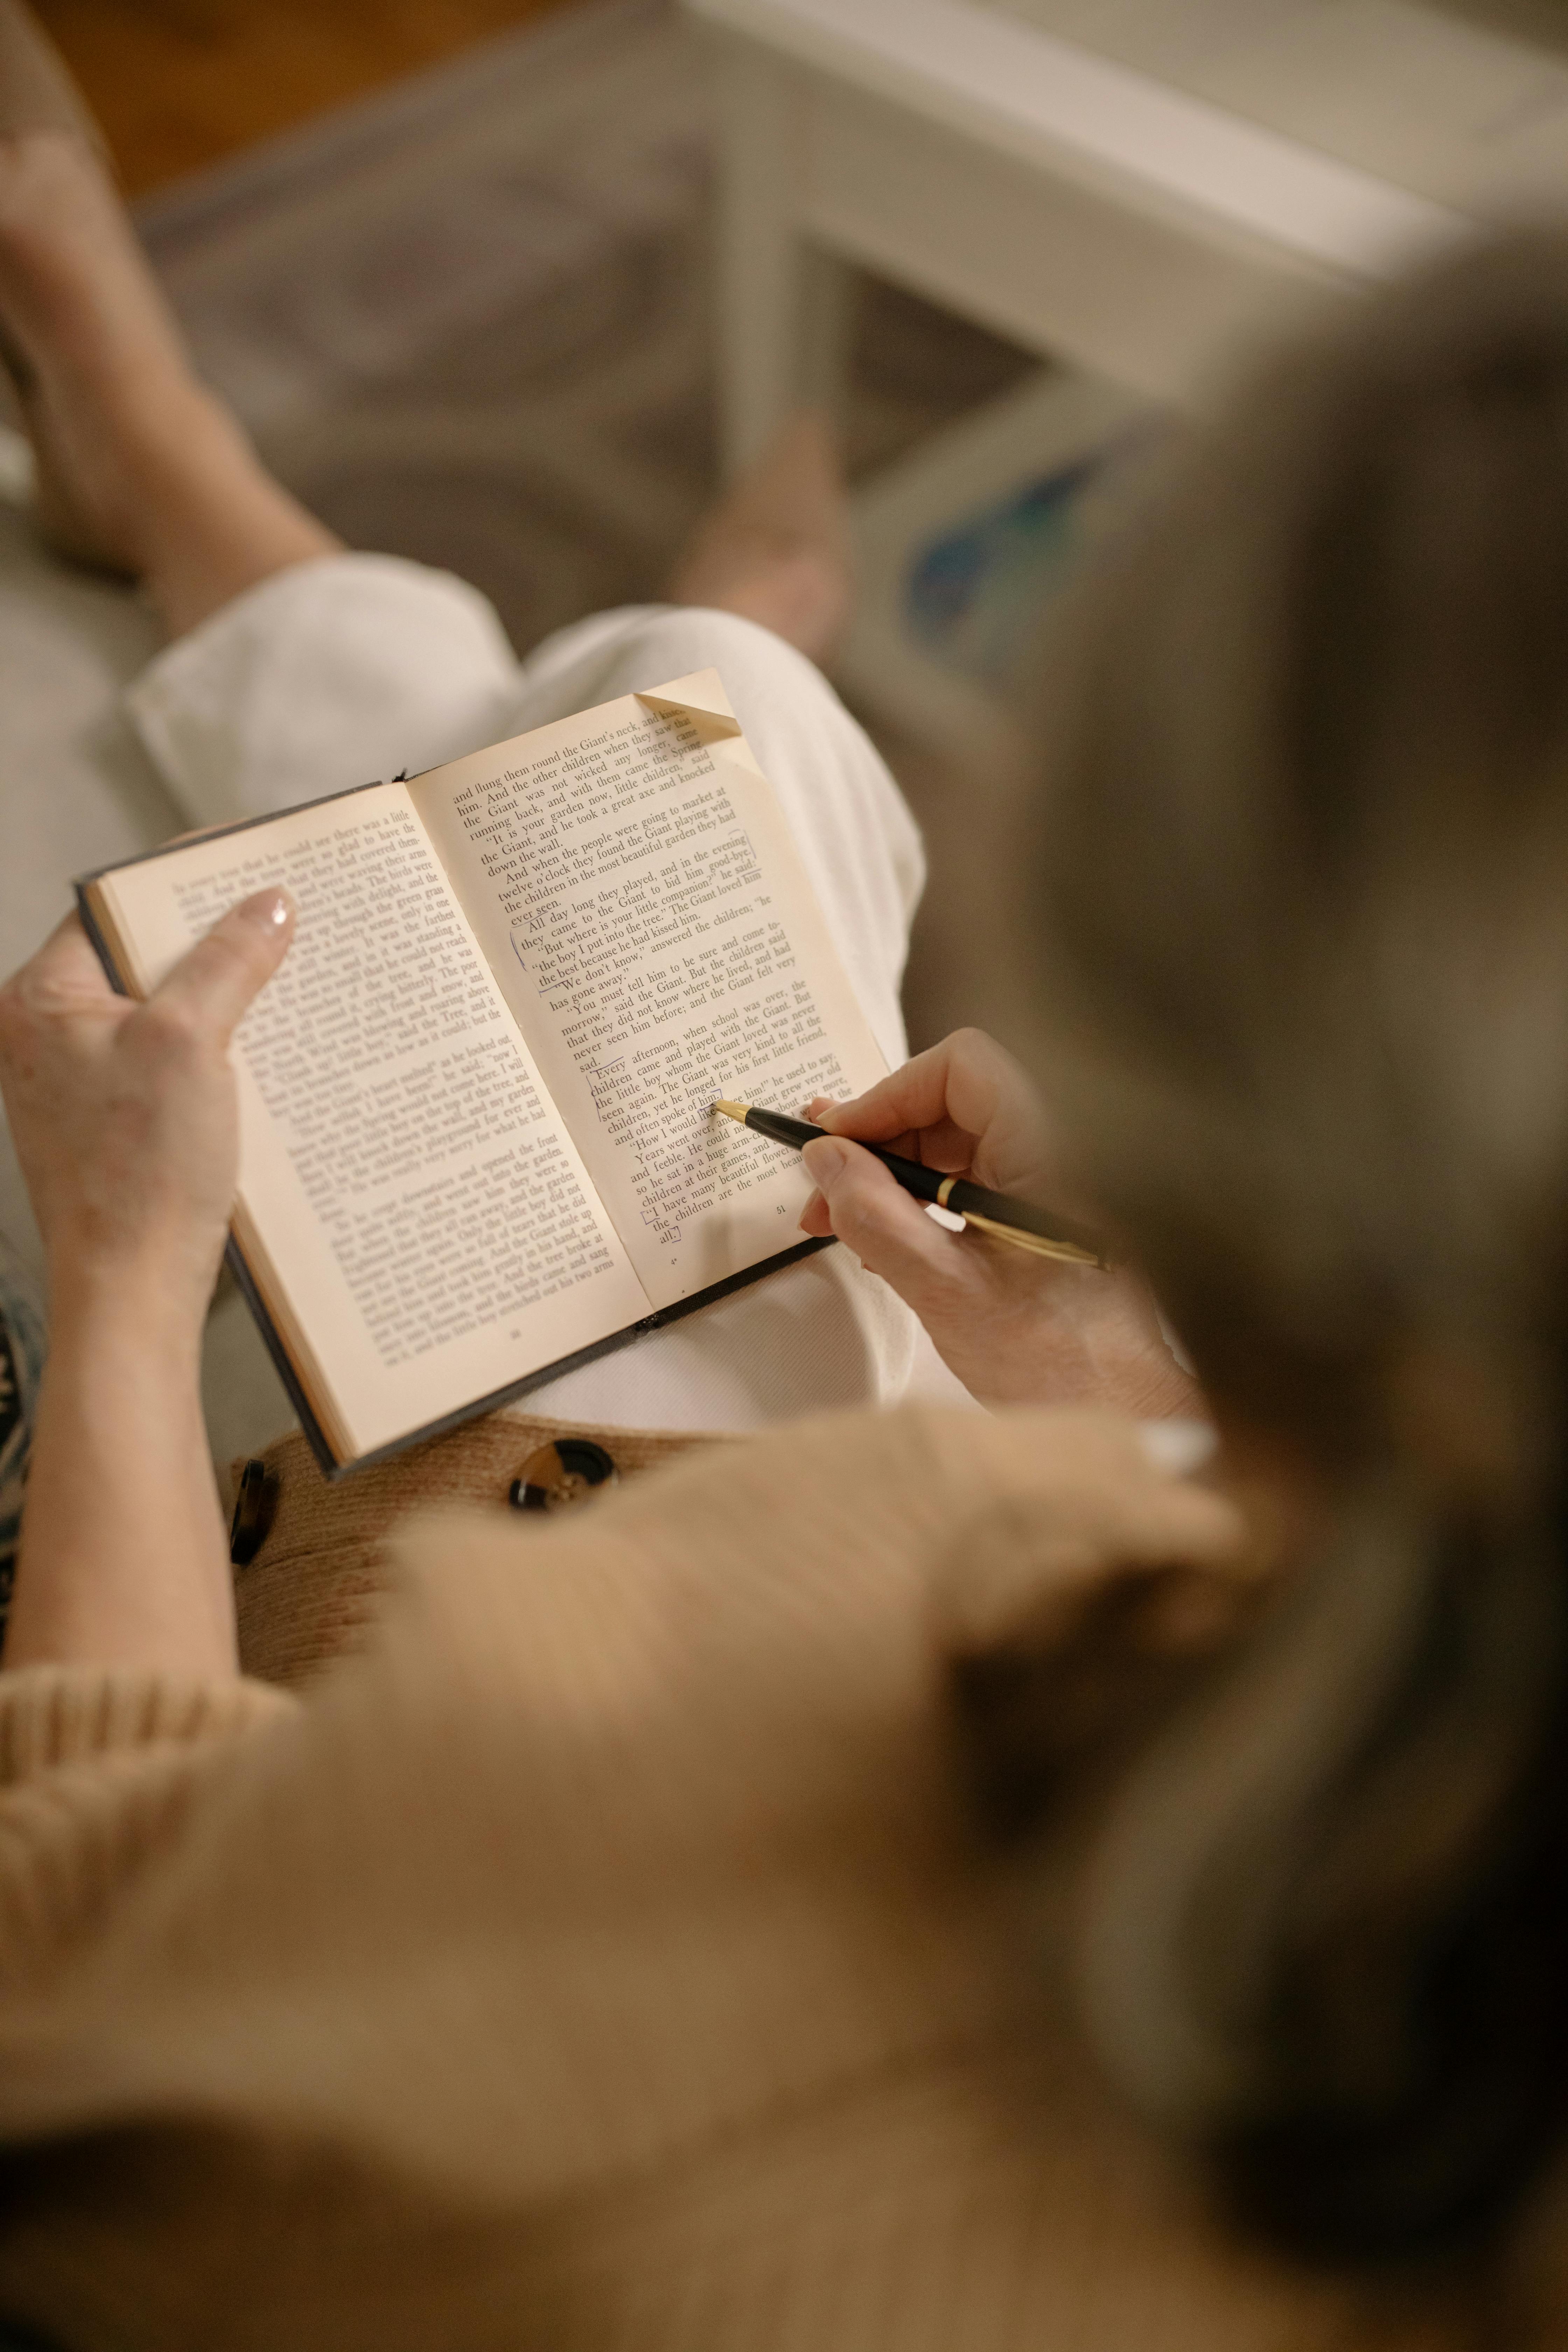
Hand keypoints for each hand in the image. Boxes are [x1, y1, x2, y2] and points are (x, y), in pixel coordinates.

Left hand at [0, 891, 294, 1333]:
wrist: (130, 1288)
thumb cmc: (140, 1174)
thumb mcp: (192, 1043)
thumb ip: (229, 962)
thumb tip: (269, 905)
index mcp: (38, 1001)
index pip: (113, 910)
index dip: (181, 885)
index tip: (244, 868)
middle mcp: (45, 1037)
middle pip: (140, 960)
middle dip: (212, 949)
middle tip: (280, 930)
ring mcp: (75, 1084)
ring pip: (159, 1014)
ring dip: (218, 1007)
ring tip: (280, 996)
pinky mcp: (108, 1124)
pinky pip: (165, 1064)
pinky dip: (210, 1058)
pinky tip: (257, 1063)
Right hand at [798, 1028, 1198, 1415]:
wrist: (1119, 1416)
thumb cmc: (1059, 1364)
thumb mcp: (945, 1289)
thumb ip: (876, 1215)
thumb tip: (826, 1160)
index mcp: (1055, 1150)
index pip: (962, 1068)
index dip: (889, 1095)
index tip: (837, 1140)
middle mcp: (1065, 1151)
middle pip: (954, 1102)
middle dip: (880, 1140)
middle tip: (823, 1185)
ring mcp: (1060, 1181)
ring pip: (960, 1141)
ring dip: (896, 1173)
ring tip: (842, 1218)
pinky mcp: (1049, 1211)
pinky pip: (976, 1177)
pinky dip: (926, 1199)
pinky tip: (886, 1237)